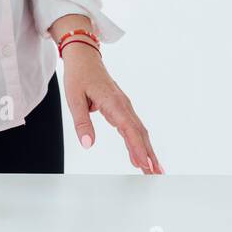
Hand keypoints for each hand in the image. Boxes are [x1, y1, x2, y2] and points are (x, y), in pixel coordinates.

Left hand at [62, 42, 162, 173]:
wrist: (85, 57)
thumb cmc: (79, 76)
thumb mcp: (74, 99)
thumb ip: (82, 123)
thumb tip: (88, 144)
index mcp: (114, 103)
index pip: (129, 129)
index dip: (138, 148)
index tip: (146, 164)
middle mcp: (124, 105)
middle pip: (140, 134)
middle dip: (149, 155)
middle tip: (157, 174)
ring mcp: (125, 107)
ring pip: (139, 132)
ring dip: (147, 151)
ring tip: (154, 170)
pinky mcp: (122, 109)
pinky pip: (133, 128)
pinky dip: (138, 144)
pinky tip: (139, 157)